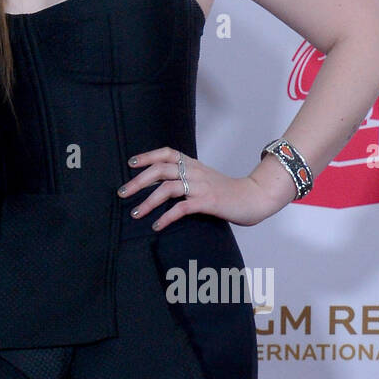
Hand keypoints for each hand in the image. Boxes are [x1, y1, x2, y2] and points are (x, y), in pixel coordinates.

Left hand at [117, 145, 296, 230]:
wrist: (256, 197)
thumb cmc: (228, 191)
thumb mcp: (206, 178)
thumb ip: (188, 177)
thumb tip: (163, 185)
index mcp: (194, 164)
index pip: (167, 153)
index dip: (148, 156)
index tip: (131, 163)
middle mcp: (195, 172)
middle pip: (160, 169)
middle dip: (138, 181)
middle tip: (122, 193)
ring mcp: (201, 186)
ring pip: (168, 187)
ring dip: (148, 201)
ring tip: (135, 213)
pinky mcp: (208, 202)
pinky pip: (182, 208)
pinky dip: (166, 217)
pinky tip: (157, 225)